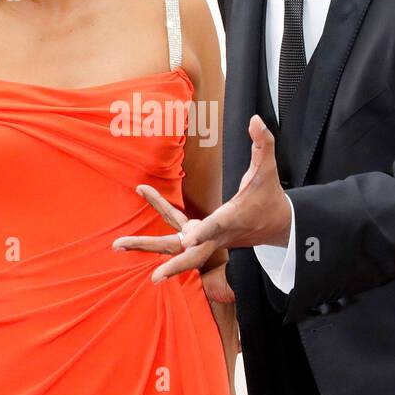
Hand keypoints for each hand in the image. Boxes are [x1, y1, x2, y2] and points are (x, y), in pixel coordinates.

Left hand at [112, 114, 290, 282]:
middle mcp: (217, 234)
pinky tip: (146, 192)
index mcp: (233, 218)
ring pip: (175, 249)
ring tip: (119, 244)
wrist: (275, 225)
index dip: (204, 232)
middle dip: (172, 265)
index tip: (190, 237)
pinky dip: (160, 211)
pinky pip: (175, 229)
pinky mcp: (200, 235)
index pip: (218, 226)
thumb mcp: (268, 169)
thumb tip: (256, 120)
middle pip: (191, 254)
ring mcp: (206, 238)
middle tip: (153, 274)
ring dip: (148, 246)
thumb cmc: (269, 197)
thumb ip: (263, 144)